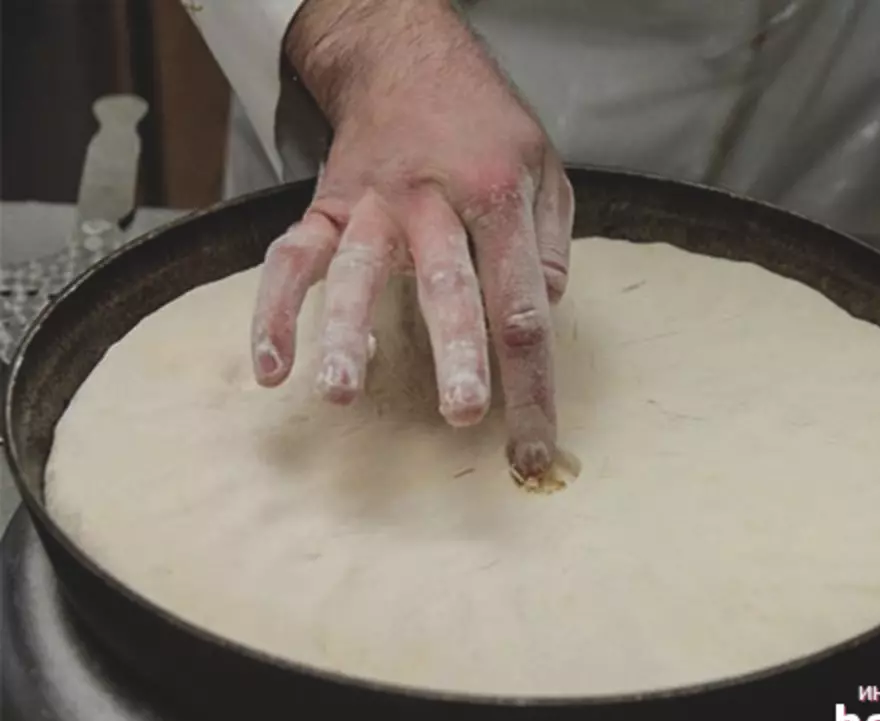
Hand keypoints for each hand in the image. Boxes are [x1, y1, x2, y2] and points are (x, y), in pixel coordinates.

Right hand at [252, 0, 572, 478]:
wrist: (406, 59)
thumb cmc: (485, 126)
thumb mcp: (545, 169)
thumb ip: (550, 244)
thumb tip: (544, 314)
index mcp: (497, 195)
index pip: (522, 303)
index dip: (532, 379)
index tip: (534, 444)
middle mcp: (434, 202)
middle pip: (447, 287)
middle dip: (456, 353)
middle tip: (462, 413)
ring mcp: (373, 205)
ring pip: (358, 272)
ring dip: (346, 333)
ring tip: (341, 393)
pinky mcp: (326, 207)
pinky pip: (292, 257)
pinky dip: (274, 309)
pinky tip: (270, 365)